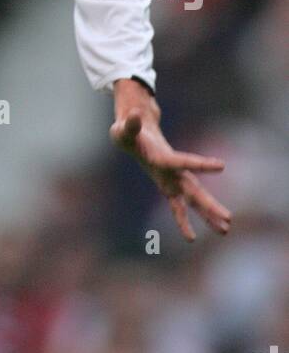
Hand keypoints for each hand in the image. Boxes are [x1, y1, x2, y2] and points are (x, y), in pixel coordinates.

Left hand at [110, 79, 231, 241]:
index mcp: (163, 156)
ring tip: (225, 230)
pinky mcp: (166, 187)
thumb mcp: (124, 127)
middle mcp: (172, 170)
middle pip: (194, 189)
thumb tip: (134, 113)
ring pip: (193, 199)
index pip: (183, 161)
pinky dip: (183, 222)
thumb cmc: (128, 130)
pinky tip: (191, 238)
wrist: (136, 131)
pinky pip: (177, 207)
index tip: (223, 166)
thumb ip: (130, 124)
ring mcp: (172, 179)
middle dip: (210, 204)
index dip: (201, 164)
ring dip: (207, 214)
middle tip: (229, 218)